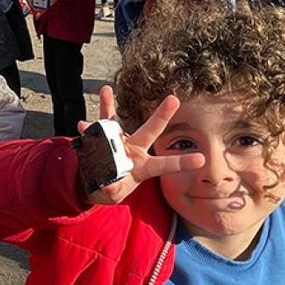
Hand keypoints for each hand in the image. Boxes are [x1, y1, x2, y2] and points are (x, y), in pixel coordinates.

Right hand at [80, 85, 204, 205]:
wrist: (93, 183)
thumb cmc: (109, 189)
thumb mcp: (111, 195)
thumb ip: (112, 191)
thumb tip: (108, 183)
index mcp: (142, 167)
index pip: (164, 164)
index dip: (182, 162)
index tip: (202, 159)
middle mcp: (133, 149)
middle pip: (150, 131)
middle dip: (162, 115)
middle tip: (174, 98)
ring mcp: (117, 141)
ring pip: (116, 121)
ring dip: (109, 105)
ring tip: (104, 89)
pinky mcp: (100, 138)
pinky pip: (94, 127)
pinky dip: (87, 127)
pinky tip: (82, 125)